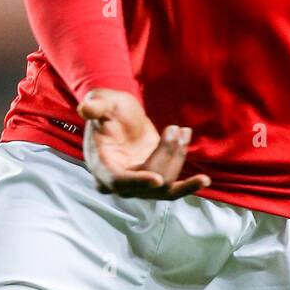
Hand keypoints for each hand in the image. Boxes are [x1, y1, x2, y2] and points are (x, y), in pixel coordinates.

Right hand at [78, 88, 210, 199]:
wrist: (120, 113)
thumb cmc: (108, 107)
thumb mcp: (102, 102)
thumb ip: (96, 107)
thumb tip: (85, 108)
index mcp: (102, 166)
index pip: (118, 181)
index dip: (137, 182)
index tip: (157, 179)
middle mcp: (120, 181)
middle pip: (148, 182)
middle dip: (166, 155)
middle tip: (176, 129)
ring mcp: (138, 183)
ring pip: (165, 184)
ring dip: (177, 158)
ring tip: (183, 131)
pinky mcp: (155, 179)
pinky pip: (173, 187)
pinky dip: (188, 184)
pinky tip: (204, 180)